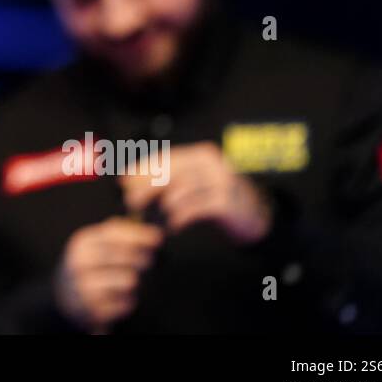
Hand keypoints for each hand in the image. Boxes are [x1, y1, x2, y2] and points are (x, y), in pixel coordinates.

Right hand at [53, 216, 163, 332]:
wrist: (63, 296)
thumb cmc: (88, 265)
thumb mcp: (93, 244)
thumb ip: (116, 233)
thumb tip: (146, 226)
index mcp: (83, 243)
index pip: (114, 233)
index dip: (139, 234)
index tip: (158, 237)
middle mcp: (81, 263)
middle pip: (126, 256)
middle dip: (144, 258)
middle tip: (149, 261)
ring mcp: (85, 286)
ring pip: (129, 280)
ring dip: (136, 282)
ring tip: (131, 281)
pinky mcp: (93, 309)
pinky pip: (127, 302)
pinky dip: (129, 300)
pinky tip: (121, 297)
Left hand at [120, 142, 272, 244]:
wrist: (257, 215)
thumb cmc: (218, 198)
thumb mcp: (195, 182)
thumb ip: (169, 178)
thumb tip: (128, 179)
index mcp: (201, 154)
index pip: (165, 158)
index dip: (142, 169)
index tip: (124, 181)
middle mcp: (211, 164)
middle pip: (169, 173)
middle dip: (145, 188)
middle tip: (131, 204)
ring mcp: (221, 181)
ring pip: (179, 192)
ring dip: (161, 209)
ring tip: (152, 221)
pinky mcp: (226, 202)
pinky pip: (193, 209)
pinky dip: (178, 219)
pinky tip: (172, 227)